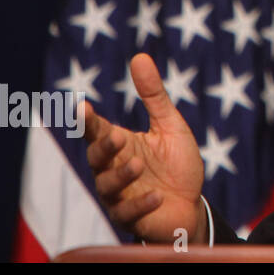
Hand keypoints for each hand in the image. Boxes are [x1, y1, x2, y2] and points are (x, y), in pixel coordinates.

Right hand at [81, 53, 206, 244]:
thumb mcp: (170, 125)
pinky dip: (140, 204)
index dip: (89, 121)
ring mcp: (119, 195)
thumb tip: (140, 56)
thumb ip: (154, 96)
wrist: (191, 205)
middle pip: (96, 158)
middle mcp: (113, 169)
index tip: (83, 107)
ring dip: (121, 175)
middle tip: (118, 137)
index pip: (98, 131)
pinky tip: (156, 196)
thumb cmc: (177, 164)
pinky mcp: (131, 218)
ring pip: (107, 186)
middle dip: (103, 148)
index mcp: (120, 145)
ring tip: (139, 164)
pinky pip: (128, 213)